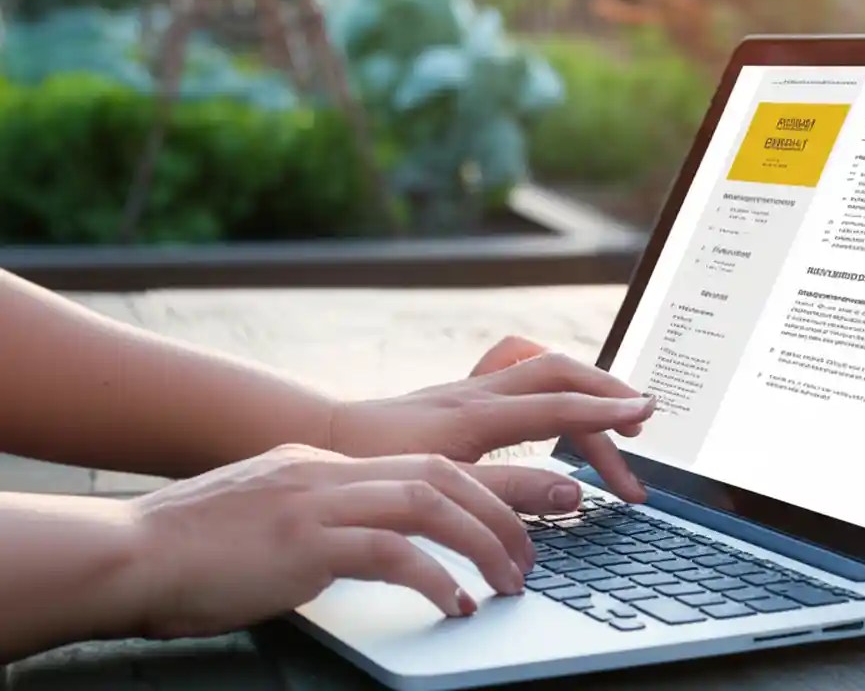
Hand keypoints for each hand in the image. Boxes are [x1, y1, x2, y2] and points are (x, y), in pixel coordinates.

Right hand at [125, 445, 590, 638]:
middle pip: (445, 474)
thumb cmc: (191, 549)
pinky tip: (455, 606)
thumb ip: (320, 519)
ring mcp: (319, 502)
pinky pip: (393, 554)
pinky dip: (436, 579)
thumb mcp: (269, 516)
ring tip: (510, 583)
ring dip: (484, 543)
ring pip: (432, 505)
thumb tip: (366, 545)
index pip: (425, 465)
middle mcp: (331, 472)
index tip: (518, 514)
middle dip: (503, 510)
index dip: (482, 489)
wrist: (126, 553)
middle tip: (532, 554)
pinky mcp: (305, 543)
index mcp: (326, 464)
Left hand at [328, 336, 650, 501]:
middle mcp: (480, 392)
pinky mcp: (461, 393)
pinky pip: (519, 370)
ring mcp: (470, 387)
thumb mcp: (444, 488)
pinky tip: (557, 398)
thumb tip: (573, 492)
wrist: (322, 437)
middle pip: (561, 377)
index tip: (646, 415)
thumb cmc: (373, 466)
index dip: (607, 412)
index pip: (560, 406)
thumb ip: (510, 491)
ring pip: (544, 368)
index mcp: (479, 414)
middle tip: (641, 427)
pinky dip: (550, 379)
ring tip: (613, 415)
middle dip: (608, 396)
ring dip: (585, 387)